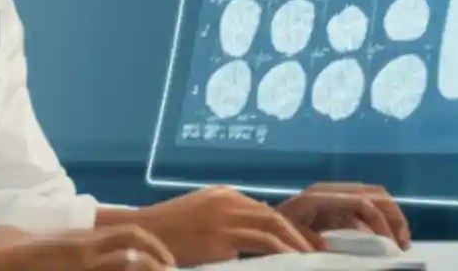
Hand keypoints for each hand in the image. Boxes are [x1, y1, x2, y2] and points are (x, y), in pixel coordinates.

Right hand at [0, 224, 175, 270]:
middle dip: (160, 263)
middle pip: (137, 252)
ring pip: (127, 265)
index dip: (154, 248)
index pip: (130, 236)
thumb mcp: (25, 236)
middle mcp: (81, 253)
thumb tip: (61, 241)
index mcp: (75, 238)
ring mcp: (76, 270)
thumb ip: (50, 240)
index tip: (165, 261)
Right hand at [127, 186, 316, 265]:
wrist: (137, 235)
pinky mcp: (219, 236)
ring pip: (273, 225)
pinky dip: (283, 250)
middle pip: (275, 215)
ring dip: (298, 243)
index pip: (266, 211)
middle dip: (301, 234)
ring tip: (314, 259)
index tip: (307, 245)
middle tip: (321, 251)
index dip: (290, 228)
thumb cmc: (165, 235)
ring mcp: (223, 217)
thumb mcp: (197, 222)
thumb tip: (248, 243)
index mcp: (223, 196)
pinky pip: (261, 242)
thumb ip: (223, 225)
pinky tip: (294, 261)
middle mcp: (227, 201)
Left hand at [277, 182, 410, 249]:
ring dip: (390, 219)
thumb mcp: (291, 236)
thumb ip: (311, 241)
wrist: (263, 224)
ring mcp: (336, 197)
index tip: (392, 246)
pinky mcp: (337, 206)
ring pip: (375, 199)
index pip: (362, 202)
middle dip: (394, 217)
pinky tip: (384, 243)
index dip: (382, 221)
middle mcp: (332, 191)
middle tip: (403, 244)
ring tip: (399, 244)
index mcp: (321, 197)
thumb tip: (332, 251)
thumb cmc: (275, 231)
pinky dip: (379, 224)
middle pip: (375, 194)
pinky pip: (365, 210)